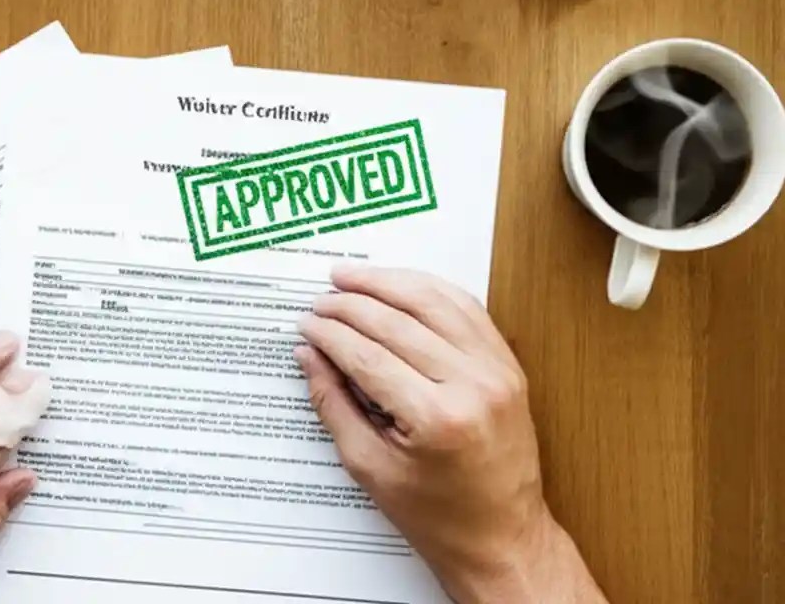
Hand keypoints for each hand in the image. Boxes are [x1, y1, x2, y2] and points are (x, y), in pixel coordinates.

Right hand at [297, 265, 604, 603]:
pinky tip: (401, 284)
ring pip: (434, 301)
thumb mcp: (370, 468)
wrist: (503, 537)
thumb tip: (310, 356)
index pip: (368, 355)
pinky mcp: (508, 365)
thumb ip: (335, 405)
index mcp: (436, 418)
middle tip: (320, 301)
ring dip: (388, 282)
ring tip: (352, 276)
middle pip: (398, 322)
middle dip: (351, 305)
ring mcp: (496, 370)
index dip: (330, 335)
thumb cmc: (438, 516)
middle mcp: (472, 385)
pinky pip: (467, 309)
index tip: (307, 325)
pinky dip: (430, 290)